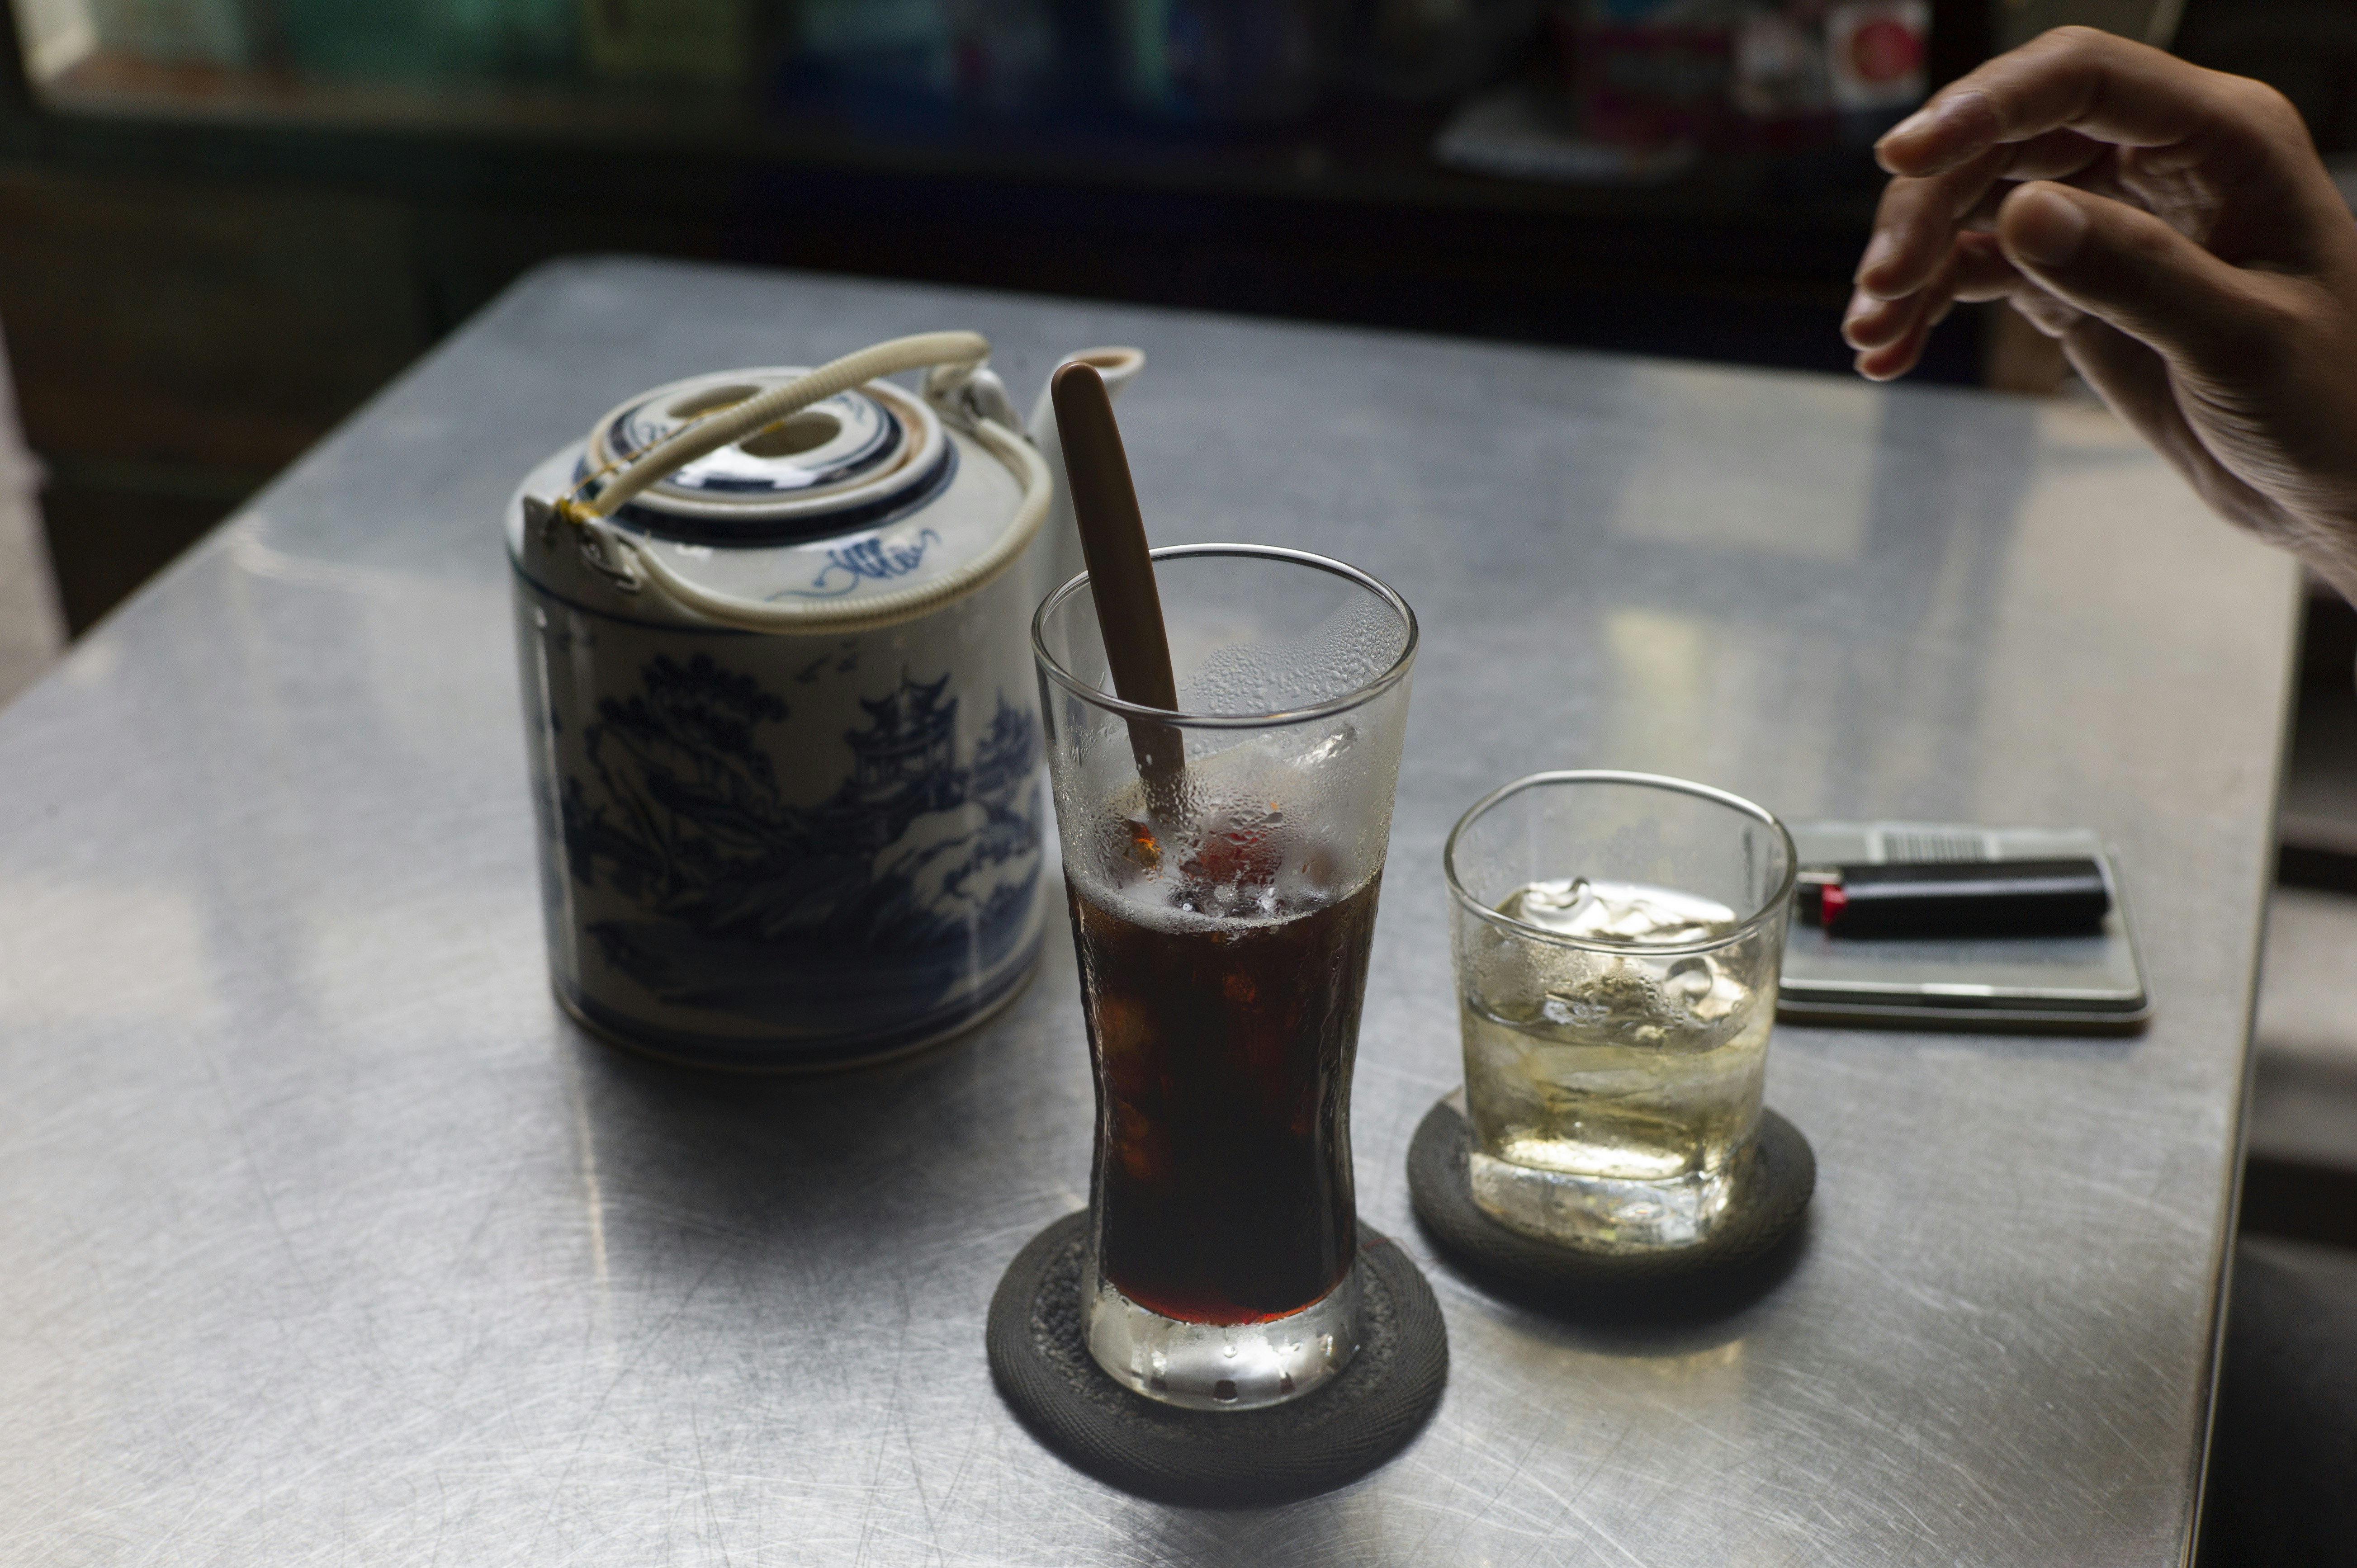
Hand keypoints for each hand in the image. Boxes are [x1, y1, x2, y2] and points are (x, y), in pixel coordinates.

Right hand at [1843, 27, 2356, 599]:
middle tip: (1879, 285)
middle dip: (1927, 206)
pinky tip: (1889, 354)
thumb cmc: (2329, 404)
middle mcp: (2158, 159)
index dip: (1985, 105)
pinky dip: (1928, 306)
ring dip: (1913, 262)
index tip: (1904, 155)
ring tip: (1870, 333)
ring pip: (1977, 204)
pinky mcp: (2078, 278)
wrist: (2335, 484)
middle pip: (2006, 141)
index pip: (2081, 80)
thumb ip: (2137, 274)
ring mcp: (2112, 216)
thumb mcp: (2241, 342)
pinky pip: (1980, 269)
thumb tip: (2020, 215)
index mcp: (2223, 138)